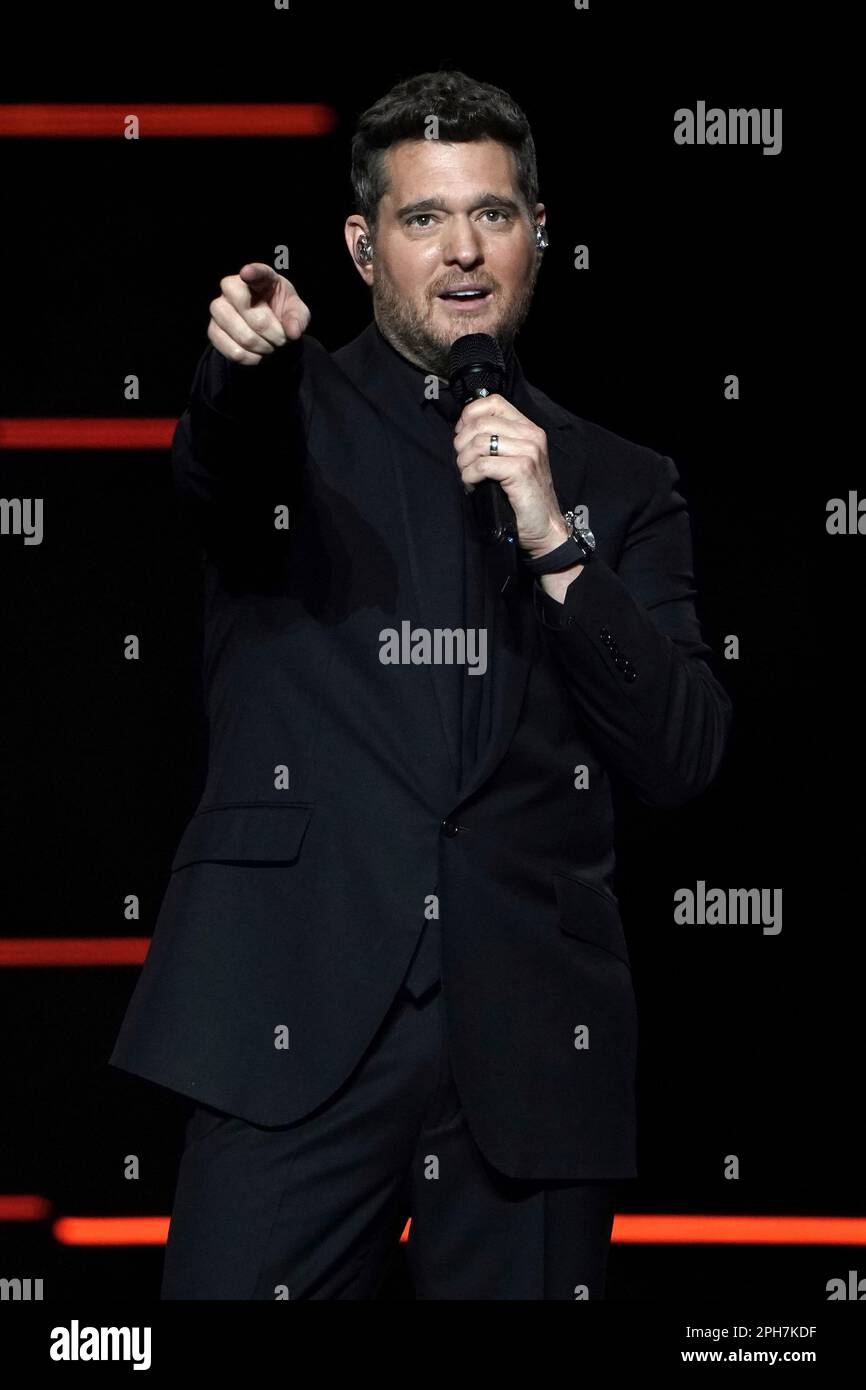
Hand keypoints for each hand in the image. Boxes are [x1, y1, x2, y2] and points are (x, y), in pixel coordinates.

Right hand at [207, 263, 310, 364]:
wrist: (268, 331)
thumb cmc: (283, 314)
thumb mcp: (297, 314)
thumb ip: (297, 319)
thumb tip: (292, 332)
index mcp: (260, 277)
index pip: (256, 272)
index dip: (251, 273)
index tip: (247, 273)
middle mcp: (232, 287)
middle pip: (248, 309)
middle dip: (271, 331)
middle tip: (282, 340)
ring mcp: (219, 308)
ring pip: (242, 335)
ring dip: (263, 347)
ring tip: (270, 347)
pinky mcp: (213, 330)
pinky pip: (233, 351)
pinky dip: (251, 358)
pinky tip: (258, 355)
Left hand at [452, 394, 566, 557]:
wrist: (544, 526)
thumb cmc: (524, 496)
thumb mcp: (513, 460)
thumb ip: (497, 441)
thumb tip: (463, 430)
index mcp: (528, 429)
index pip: (493, 402)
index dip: (470, 416)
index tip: (463, 435)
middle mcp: (531, 436)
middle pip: (481, 423)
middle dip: (462, 443)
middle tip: (463, 462)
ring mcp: (528, 452)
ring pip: (479, 443)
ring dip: (464, 461)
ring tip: (468, 474)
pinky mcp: (521, 470)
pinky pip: (482, 464)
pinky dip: (470, 475)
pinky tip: (473, 483)